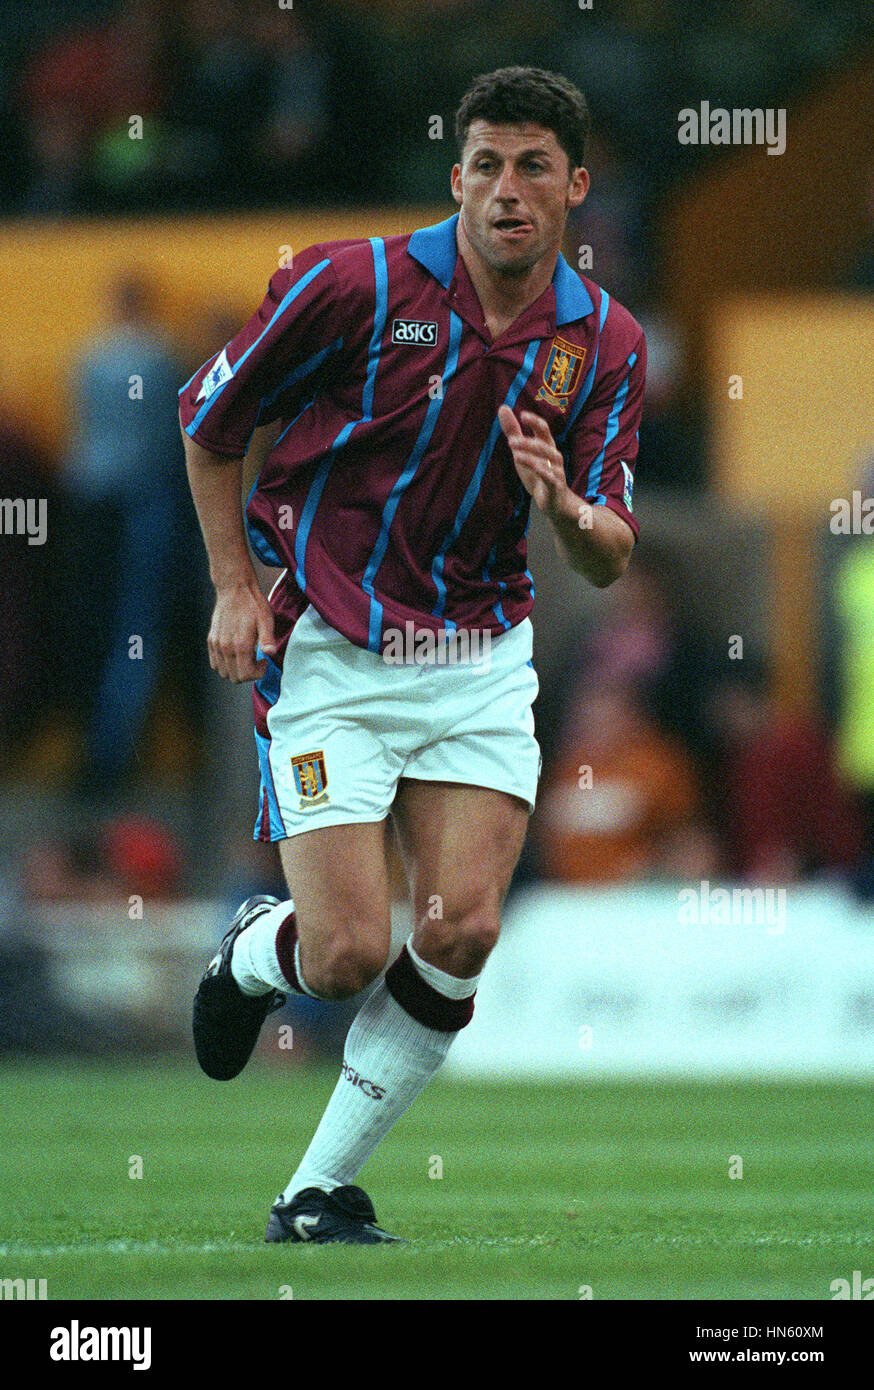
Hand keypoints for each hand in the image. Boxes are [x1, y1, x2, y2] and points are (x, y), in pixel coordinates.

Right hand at [207, 581, 276, 682]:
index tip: (264, 661)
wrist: (234, 589)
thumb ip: (267, 638)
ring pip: (223, 673)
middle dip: (248, 674)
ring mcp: (216, 644)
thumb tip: (270, 653)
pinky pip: (214, 663)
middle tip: (257, 660)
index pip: (245, 675)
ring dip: (236, 671)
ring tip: (246, 658)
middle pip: (234, 678)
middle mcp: (225, 647)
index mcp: (240, 644)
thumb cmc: (252, 604)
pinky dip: (225, 665)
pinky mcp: (211, 640)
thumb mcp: (266, 620)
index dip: (258, 674)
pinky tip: (235, 654)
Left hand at [498, 407, 587, 525]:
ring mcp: (556, 469)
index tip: (522, 414)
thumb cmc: (537, 473)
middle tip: (511, 441)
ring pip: (547, 458)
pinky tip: (532, 467)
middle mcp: (554, 455)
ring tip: (515, 453)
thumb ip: (513, 431)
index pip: (543, 428)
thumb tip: (503, 408)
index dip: (535, 421)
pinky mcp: (555, 484)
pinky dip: (541, 470)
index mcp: (546, 445)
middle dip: (528, 441)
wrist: (554, 502)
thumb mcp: (522, 451)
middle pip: (544, 443)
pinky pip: (550, 476)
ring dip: (531, 455)